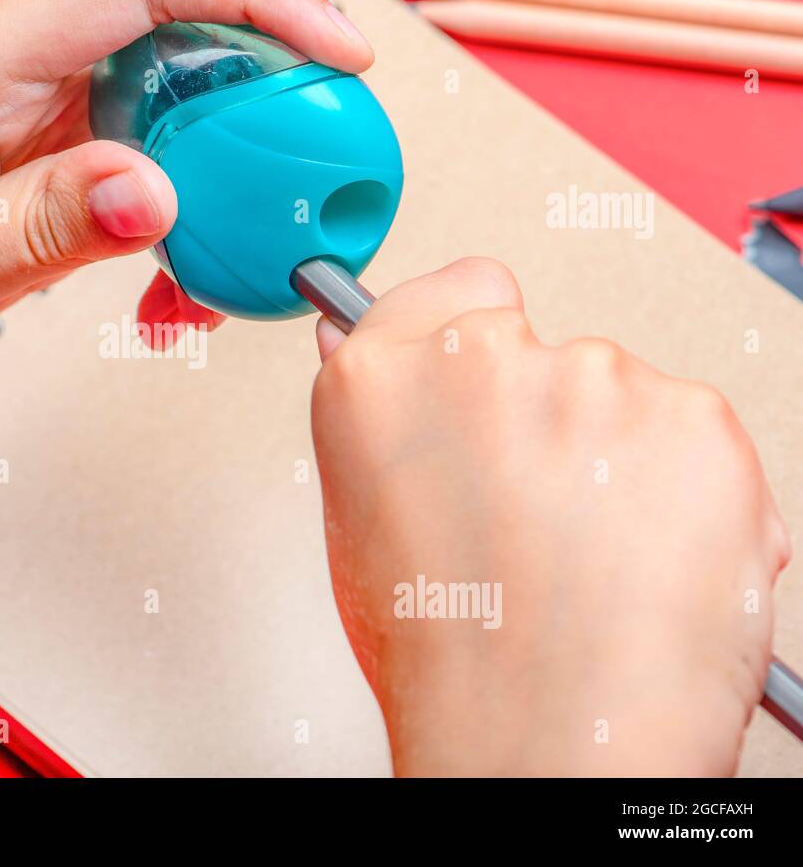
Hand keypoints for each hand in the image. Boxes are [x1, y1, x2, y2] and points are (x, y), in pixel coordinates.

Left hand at [0, 0, 371, 502]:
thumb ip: (29, 234)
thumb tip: (157, 190)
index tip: (339, 54)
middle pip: (164, 29)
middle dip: (263, 88)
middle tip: (316, 176)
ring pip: (149, 107)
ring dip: (217, 173)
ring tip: (233, 266)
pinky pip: (111, 172)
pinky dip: (161, 222)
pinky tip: (163, 293)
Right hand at [311, 257, 791, 774]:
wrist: (547, 746)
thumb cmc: (447, 662)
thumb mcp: (362, 527)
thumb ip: (372, 416)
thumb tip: (351, 334)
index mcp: (377, 382)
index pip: (455, 293)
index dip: (478, 341)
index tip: (492, 385)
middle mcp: (479, 360)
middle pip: (538, 349)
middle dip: (544, 414)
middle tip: (539, 514)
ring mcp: (591, 380)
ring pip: (615, 396)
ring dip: (613, 455)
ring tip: (592, 556)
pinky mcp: (690, 417)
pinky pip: (687, 432)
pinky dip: (681, 485)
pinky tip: (643, 555)